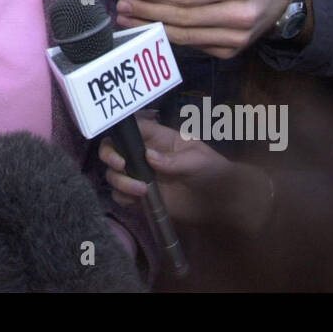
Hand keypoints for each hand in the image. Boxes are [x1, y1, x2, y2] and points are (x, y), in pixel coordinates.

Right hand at [99, 113, 273, 232]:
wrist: (222, 202)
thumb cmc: (214, 172)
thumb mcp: (198, 161)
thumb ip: (174, 160)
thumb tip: (148, 157)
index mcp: (158, 139)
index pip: (133, 129)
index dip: (120, 134)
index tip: (121, 146)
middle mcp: (145, 155)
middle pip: (114, 149)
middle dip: (110, 156)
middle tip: (121, 166)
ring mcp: (142, 176)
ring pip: (115, 174)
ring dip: (120, 181)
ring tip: (141, 190)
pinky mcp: (142, 197)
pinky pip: (121, 196)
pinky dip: (123, 197)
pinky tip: (139, 200)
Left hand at [115, 0, 291, 57]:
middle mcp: (240, 14)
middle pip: (183, 16)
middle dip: (147, 11)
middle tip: (122, 6)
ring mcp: (237, 37)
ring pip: (185, 36)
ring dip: (152, 28)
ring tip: (129, 19)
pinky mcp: (231, 51)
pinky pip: (194, 45)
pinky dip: (170, 36)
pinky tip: (152, 28)